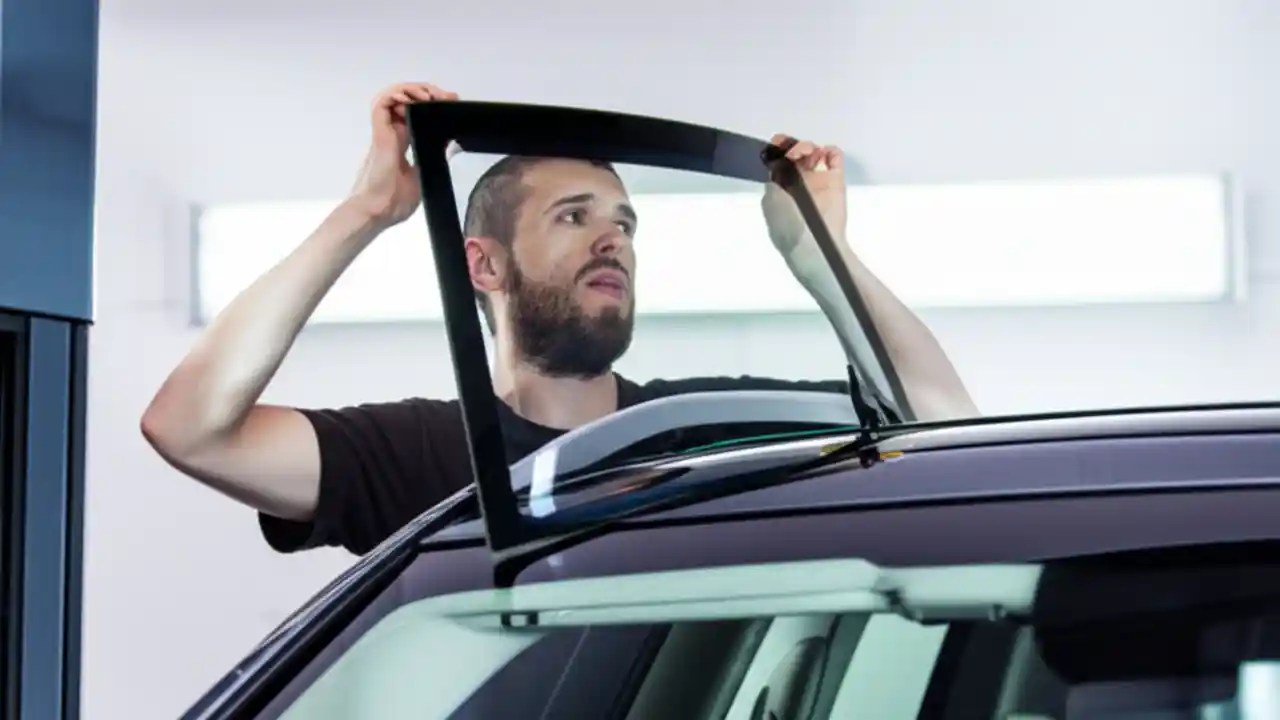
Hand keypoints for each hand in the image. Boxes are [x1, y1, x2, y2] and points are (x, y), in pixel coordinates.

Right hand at [349, 82, 458, 227]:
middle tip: (447, 96)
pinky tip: (411, 97)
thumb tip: (450, 147)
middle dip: (427, 92)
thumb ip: (433, 158)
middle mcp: (391, 133)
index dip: (430, 104)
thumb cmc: (394, 200)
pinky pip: (381, 104)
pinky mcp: (378, 133)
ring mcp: (384, 132)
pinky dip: (395, 94)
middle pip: (405, 101)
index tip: (450, 103)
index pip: (414, 114)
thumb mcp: (423, 174)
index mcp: (401, 143)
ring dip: (412, 89)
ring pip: (393, 97)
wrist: (378, 211)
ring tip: (431, 95)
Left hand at [761, 134, 847, 267]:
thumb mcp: (772, 200)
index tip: (779, 143)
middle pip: (798, 153)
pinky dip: (831, 151)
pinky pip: (835, 158)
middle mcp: (800, 183)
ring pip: (815, 153)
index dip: (779, 149)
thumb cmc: (788, 226)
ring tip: (808, 154)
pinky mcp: (835, 181)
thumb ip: (773, 178)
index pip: (780, 162)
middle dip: (794, 146)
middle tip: (795, 152)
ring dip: (809, 146)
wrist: (813, 245)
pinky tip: (823, 155)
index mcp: (781, 188)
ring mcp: (818, 181)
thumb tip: (776, 163)